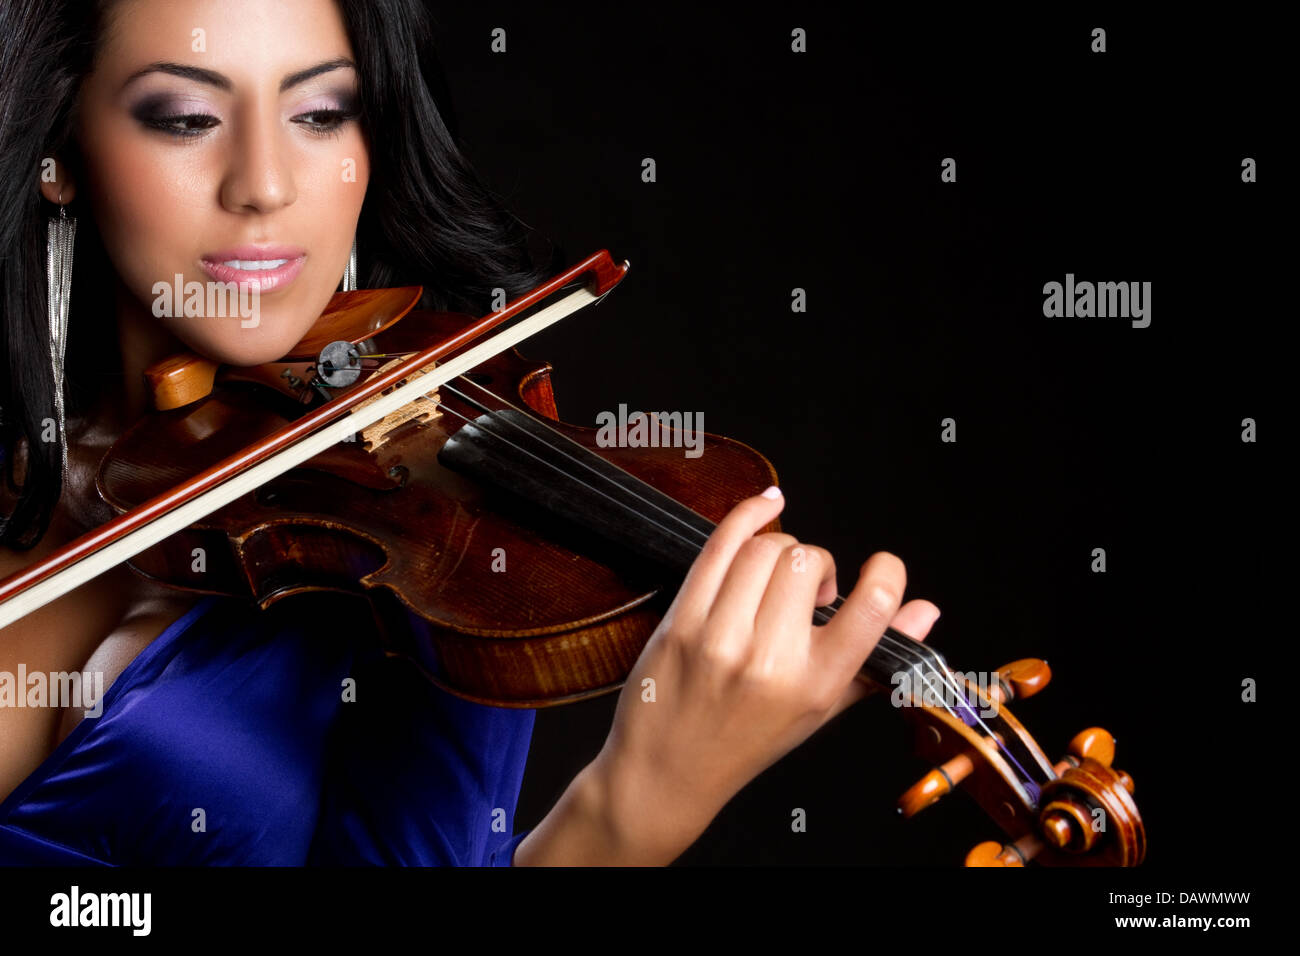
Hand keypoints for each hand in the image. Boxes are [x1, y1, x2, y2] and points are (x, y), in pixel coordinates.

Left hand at [588, 485, 940, 861]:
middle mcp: (770, 661)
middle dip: (816, 564)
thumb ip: (877, 658)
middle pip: (807, 560)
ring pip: (764, 548)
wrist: (668, 769)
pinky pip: (718, 547)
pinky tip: (765, 508)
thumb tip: (926, 611)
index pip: (870, 608)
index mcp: (816, 685)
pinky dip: (746, 516)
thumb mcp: (822, 709)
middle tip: (807, 592)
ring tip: (777, 579)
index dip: (887, 574)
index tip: (882, 568)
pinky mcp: (681, 621)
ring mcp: (720, 638)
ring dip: (780, 548)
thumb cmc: (748, 739)